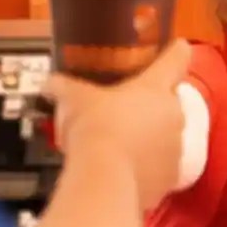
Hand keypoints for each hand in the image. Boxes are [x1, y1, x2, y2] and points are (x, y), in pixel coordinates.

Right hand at [44, 40, 191, 209]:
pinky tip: (125, 170)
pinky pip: (162, 168)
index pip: (176, 58)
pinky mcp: (171, 178)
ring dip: (150, 138)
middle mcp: (174, 114)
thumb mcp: (73, 99)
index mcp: (156, 87)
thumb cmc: (94, 128)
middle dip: (151, 106)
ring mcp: (176, 147)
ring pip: (167, 137)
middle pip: (169, 102)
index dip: (176, 51)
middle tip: (125, 110)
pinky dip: (148, 168)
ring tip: (121, 145)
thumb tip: (50, 84)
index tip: (176, 48)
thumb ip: (63, 87)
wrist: (103, 179)